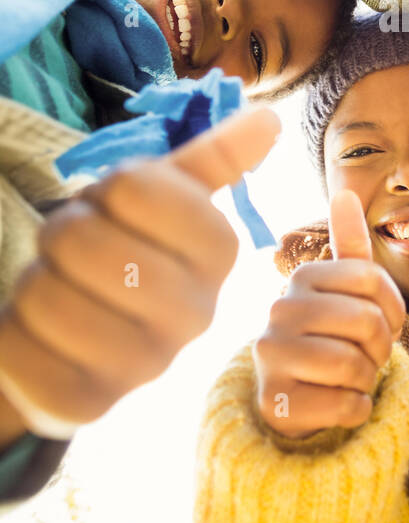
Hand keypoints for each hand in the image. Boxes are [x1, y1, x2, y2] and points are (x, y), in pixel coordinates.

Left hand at [0, 108, 279, 438]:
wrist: (90, 341)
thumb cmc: (130, 250)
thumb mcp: (167, 199)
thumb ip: (215, 159)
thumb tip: (269, 119)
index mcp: (219, 251)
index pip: (136, 186)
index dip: (106, 190)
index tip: (117, 209)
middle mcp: (196, 314)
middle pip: (82, 240)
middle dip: (62, 233)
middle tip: (78, 249)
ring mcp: (144, 365)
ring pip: (45, 294)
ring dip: (35, 280)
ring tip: (61, 289)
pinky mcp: (87, 404)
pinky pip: (20, 351)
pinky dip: (13, 332)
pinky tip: (42, 336)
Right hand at [254, 190, 404, 437]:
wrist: (295, 398)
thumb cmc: (331, 337)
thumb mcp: (344, 290)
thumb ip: (350, 245)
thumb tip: (345, 192)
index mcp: (303, 276)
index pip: (374, 279)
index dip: (393, 308)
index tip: (380, 322)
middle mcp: (278, 309)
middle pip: (367, 322)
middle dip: (380, 348)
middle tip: (364, 356)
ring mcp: (270, 355)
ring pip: (355, 366)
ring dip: (367, 380)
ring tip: (349, 379)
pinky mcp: (273, 401)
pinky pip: (345, 406)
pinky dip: (356, 410)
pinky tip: (337, 404)